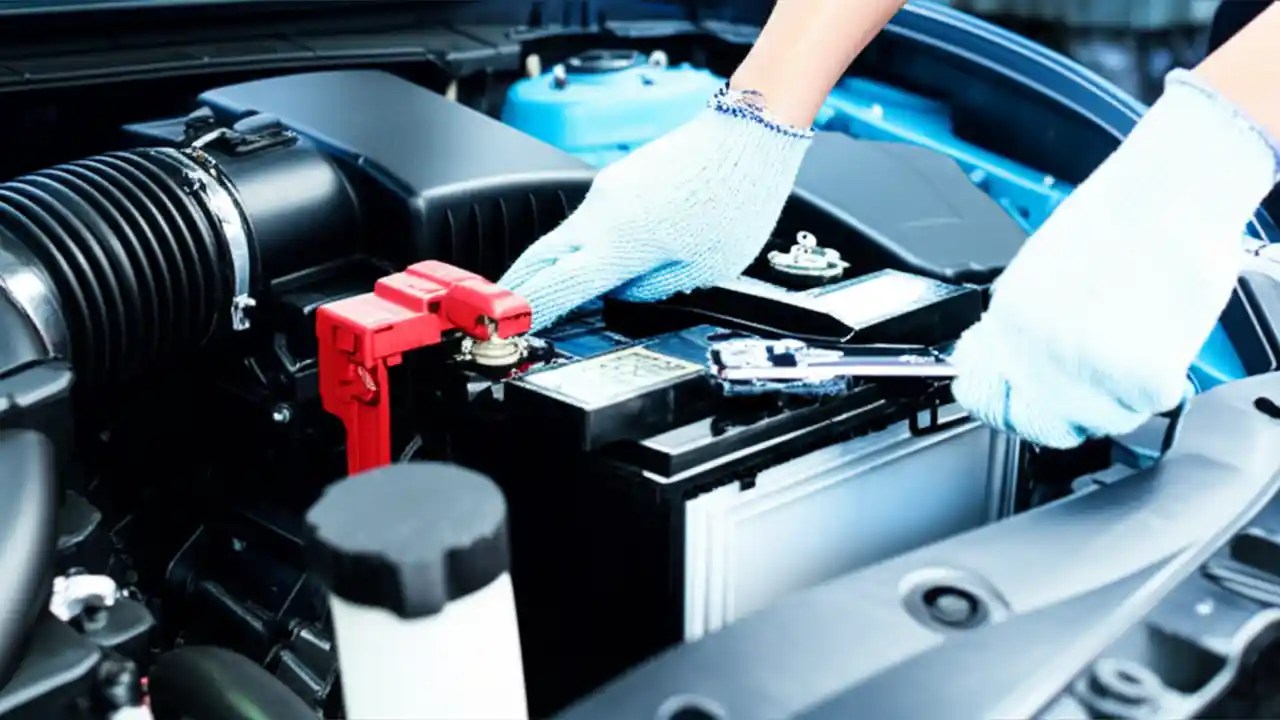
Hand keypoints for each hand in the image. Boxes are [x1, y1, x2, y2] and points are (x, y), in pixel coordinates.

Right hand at [500, 88, 813, 330]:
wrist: (749, 133)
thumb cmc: (736, 198)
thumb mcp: (703, 270)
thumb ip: (654, 288)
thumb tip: (625, 294)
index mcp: (620, 245)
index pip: (557, 288)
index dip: (531, 312)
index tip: (512, 327)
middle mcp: (602, 214)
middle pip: (541, 257)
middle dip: (519, 285)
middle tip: (506, 308)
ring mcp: (608, 191)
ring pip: (565, 235)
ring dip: (554, 263)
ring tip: (551, 290)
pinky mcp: (620, 178)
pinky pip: (590, 218)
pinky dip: (584, 241)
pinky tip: (599, 255)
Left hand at [949, 69, 1276, 447]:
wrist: (1174, 192)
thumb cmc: (1117, 219)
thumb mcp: (1034, 271)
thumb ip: (1014, 329)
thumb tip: (998, 366)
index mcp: (1006, 323)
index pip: (984, 398)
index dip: (1004, 408)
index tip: (1020, 406)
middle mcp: (1037, 351)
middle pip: (1042, 425)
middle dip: (1065, 413)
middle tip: (1091, 382)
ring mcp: (1086, 368)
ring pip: (1100, 423)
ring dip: (1118, 398)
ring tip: (1131, 347)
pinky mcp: (1140, 377)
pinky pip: (1147, 406)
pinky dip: (1160, 382)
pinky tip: (1158, 340)